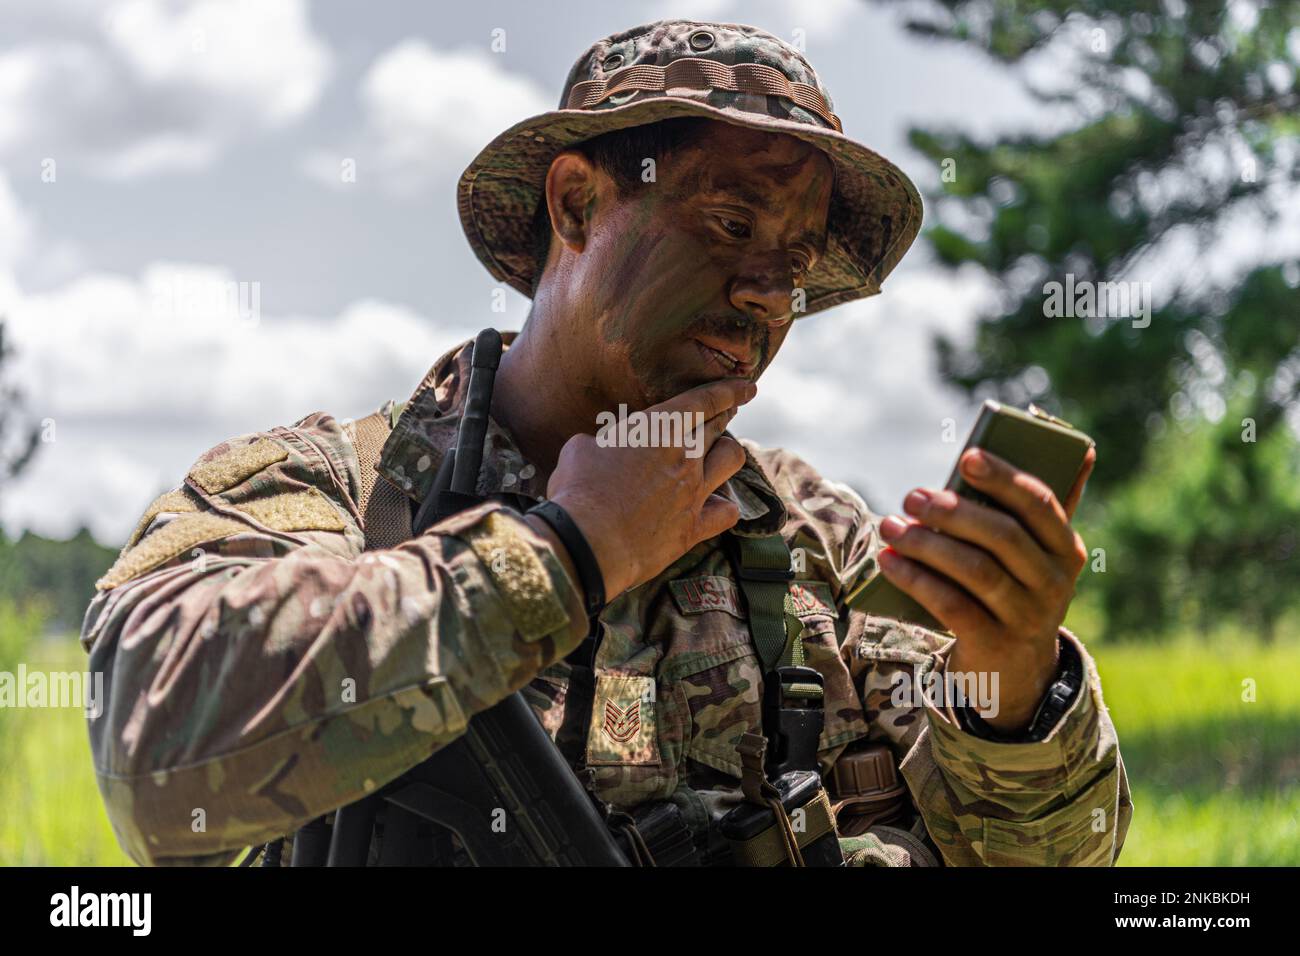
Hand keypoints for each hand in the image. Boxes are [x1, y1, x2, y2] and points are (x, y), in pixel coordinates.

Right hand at [537, 379, 755, 598]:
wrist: (589, 542)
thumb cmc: (578, 490)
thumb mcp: (580, 449)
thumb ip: (602, 442)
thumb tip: (600, 447)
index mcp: (658, 429)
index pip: (704, 401)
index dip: (729, 390)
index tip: (746, 386)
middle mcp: (684, 456)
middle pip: (717, 426)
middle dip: (726, 413)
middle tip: (727, 410)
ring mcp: (694, 492)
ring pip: (732, 460)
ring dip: (728, 451)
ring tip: (721, 451)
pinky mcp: (694, 527)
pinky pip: (728, 510)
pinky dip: (724, 504)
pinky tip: (715, 503)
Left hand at [876, 445, 1095, 732]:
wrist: (1018, 670)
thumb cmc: (1015, 588)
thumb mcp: (1034, 553)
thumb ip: (1041, 507)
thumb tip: (1083, 448)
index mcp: (1065, 548)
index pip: (1040, 504)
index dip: (1004, 478)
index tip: (967, 456)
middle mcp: (1053, 583)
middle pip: (1002, 537)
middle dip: (953, 512)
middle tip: (912, 496)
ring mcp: (1026, 617)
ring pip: (975, 571)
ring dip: (926, 545)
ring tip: (890, 527)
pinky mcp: (994, 644)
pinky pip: (952, 605)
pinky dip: (916, 580)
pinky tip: (889, 562)